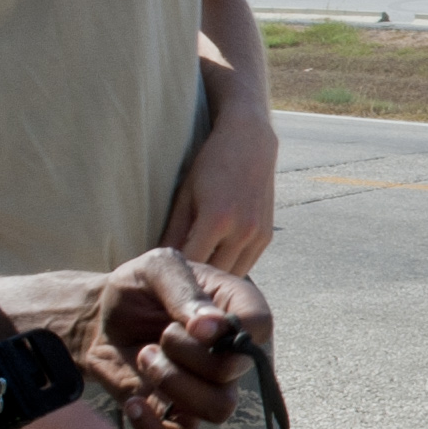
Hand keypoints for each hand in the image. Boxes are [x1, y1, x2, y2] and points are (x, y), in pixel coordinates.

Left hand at [84, 249, 274, 428]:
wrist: (100, 320)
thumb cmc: (137, 288)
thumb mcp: (155, 268)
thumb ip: (183, 290)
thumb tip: (212, 328)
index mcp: (235, 308)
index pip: (260, 326)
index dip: (230, 332)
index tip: (194, 325)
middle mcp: (231, 352)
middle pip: (232, 372)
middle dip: (186, 355)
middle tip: (158, 338)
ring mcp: (208, 387)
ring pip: (218, 409)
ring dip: (173, 384)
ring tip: (146, 358)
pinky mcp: (180, 414)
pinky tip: (134, 402)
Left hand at [164, 114, 279, 274]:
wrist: (251, 143)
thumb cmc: (212, 164)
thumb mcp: (186, 194)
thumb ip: (175, 230)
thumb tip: (161, 259)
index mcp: (216, 219)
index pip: (191, 262)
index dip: (176, 274)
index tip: (163, 280)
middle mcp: (242, 230)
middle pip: (213, 274)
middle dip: (195, 280)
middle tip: (177, 284)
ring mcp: (258, 235)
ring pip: (232, 275)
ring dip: (215, 279)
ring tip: (195, 278)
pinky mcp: (266, 237)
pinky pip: (246, 265)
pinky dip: (230, 269)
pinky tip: (215, 266)